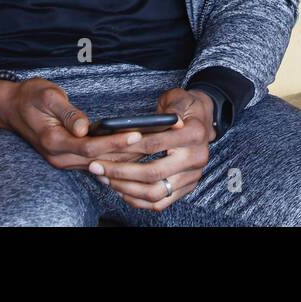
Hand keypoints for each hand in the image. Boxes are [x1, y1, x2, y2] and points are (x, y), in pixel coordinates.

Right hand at [0, 77, 152, 169]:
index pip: (91, 147)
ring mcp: (63, 160)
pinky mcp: (69, 157)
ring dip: (125, 155)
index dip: (115, 142)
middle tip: (154, 140)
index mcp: (53, 142)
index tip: (137, 133)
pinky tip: (134, 147)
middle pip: (100, 159)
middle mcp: (59, 157)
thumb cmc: (30, 96)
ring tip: (151, 143)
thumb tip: (85, 127)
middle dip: (128, 151)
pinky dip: (114, 154)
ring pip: (100, 162)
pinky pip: (95, 159)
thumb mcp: (48, 96)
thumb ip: (68, 113)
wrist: (10, 106)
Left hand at [88, 87, 214, 211]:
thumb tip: (145, 124)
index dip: (128, 147)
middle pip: (153, 173)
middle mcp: (196, 157)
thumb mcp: (177, 99)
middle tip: (96, 167)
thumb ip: (165, 110)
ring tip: (105, 178)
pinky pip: (160, 203)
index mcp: (194, 134)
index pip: (155, 144)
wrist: (204, 120)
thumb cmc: (184, 107)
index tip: (105, 149)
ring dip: (126, 188)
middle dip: (120, 172)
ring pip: (154, 192)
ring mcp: (193, 176)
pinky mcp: (187, 187)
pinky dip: (138, 200)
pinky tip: (121, 190)